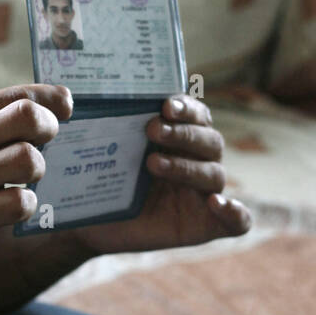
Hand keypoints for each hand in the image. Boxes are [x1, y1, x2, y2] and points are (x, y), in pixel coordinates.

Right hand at [0, 83, 72, 261]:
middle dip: (49, 127)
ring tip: (21, 176)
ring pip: (29, 161)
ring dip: (36, 169)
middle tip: (44, 140)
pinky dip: (24, 204)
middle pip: (29, 118)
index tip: (65, 106)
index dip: (53, 98)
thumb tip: (47, 106)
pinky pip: (20, 203)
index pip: (18, 94)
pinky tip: (10, 202)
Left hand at [74, 94, 251, 255]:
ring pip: (215, 174)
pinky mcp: (206, 225)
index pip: (196, 114)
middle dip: (183, 133)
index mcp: (177, 136)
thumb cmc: (96, 179)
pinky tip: (216, 204)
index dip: (187, 107)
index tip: (164, 105)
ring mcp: (203, 193)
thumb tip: (76, 89)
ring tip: (152, 164)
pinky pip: (239, 221)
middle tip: (150, 130)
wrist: (87, 223)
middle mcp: (195, 160)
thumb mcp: (98, 151)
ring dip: (188, 167)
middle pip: (210, 141)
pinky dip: (236, 212)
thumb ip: (104, 123)